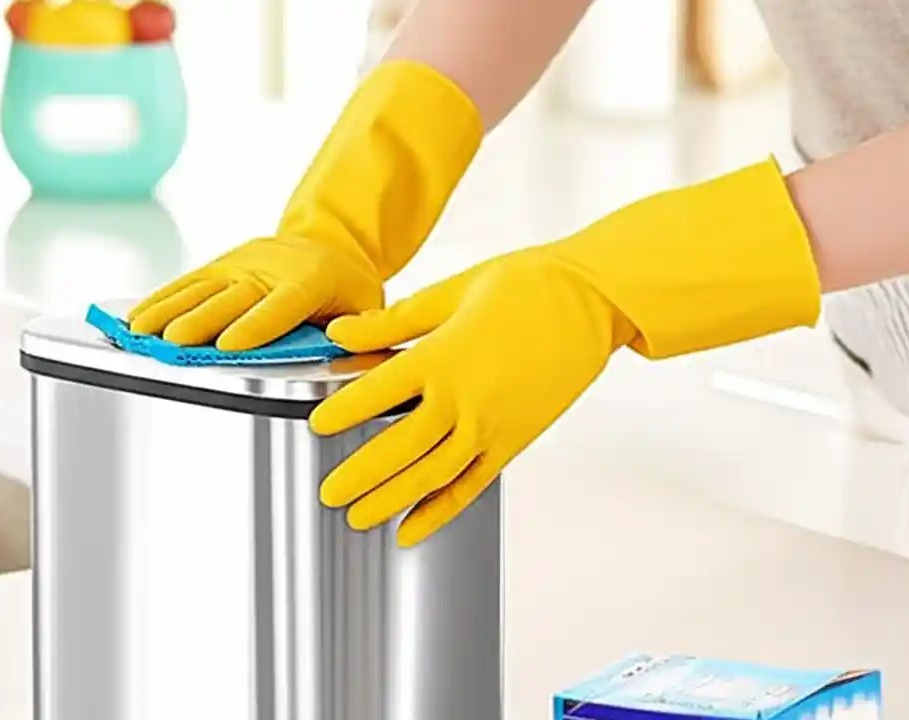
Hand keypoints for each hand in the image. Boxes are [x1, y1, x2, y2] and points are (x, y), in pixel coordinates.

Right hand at [127, 235, 383, 350]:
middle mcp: (268, 269)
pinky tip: (135, 318)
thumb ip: (360, 328)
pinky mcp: (219, 266)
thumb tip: (346, 342)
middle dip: (199, 322)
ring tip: (140, 333)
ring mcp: (239, 265)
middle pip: (231, 298)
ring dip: (168, 312)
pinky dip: (160, 300)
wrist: (328, 242)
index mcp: (309, 280)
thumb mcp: (367, 305)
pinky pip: (186, 283)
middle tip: (173, 343)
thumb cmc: (347, 286)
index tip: (230, 345)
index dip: (255, 325)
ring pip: (201, 289)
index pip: (281, 305)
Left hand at [310, 158, 822, 545]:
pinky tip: (412, 530)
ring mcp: (492, 426)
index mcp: (442, 356)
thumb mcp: (450, 293)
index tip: (316, 425)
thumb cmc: (524, 285)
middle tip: (328, 493)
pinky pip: (471, 485)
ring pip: (432, 476)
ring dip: (392, 501)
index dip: (342, 412)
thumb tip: (341, 332)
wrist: (592, 300)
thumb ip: (392, 323)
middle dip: (360, 475)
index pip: (377, 393)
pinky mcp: (514, 441)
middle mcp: (465, 400)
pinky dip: (439, 512)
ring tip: (358, 518)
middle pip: (400, 450)